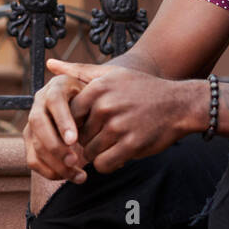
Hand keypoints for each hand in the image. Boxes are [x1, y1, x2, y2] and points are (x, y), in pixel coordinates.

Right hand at [24, 63, 114, 183]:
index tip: (74, 140)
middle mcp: (41, 100)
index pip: (55, 100)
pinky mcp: (32, 140)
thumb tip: (106, 112)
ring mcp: (33, 121)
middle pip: (38, 123)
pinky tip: (70, 176)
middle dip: (55, 145)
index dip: (62, 121)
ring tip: (80, 175)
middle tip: (74, 161)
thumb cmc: (101, 101)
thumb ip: (102, 100)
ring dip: (55, 163)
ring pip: (35, 144)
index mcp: (58, 85)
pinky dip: (50, 172)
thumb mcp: (103, 94)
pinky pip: (33, 159)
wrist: (90, 108)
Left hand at [48, 59, 199, 174]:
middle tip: (106, 136)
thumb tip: (50, 64)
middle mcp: (105, 106)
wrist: (179, 104)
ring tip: (114, 144)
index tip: (90, 125)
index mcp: (97, 88)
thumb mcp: (112, 74)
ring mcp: (118, 126)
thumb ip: (79, 71)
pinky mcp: (131, 145)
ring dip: (99, 153)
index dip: (76, 125)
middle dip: (88, 140)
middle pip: (78, 136)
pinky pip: (104, 164)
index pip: (68, 116)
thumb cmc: (142, 89)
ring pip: (89, 152)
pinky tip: (118, 155)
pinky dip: (108, 164)